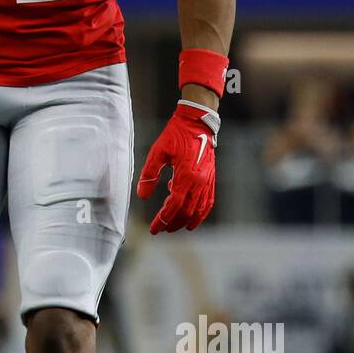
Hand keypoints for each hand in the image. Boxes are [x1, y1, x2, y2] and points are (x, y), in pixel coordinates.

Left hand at [136, 101, 219, 233]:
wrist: (197, 123)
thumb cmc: (176, 135)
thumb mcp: (157, 152)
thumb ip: (149, 175)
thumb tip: (142, 195)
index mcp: (186, 176)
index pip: (173, 206)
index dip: (163, 220)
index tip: (154, 229)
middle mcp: (199, 182)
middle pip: (187, 212)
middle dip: (173, 223)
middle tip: (162, 229)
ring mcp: (207, 181)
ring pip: (199, 210)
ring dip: (187, 221)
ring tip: (175, 227)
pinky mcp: (211, 178)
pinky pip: (208, 201)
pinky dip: (201, 212)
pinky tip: (192, 215)